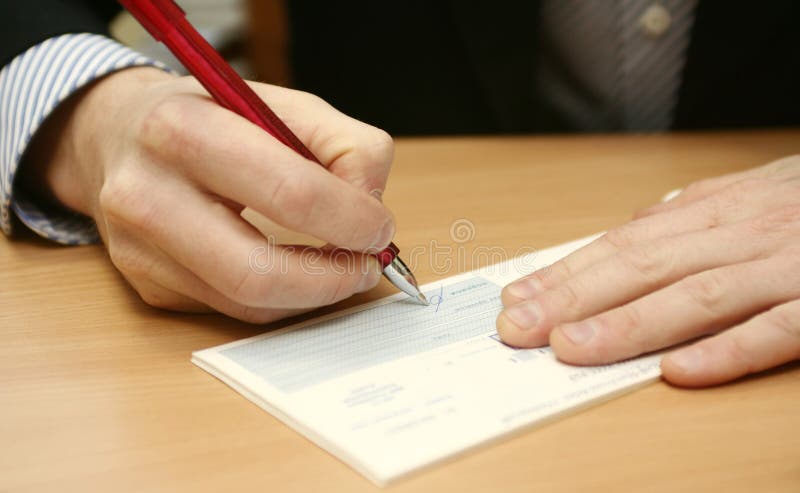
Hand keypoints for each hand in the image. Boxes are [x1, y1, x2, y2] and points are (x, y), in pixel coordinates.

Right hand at [27, 67, 394, 322]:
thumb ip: (346, 144)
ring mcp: (139, 249)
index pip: (290, 193)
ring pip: (247, 303)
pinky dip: (280, 298)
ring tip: (340, 269)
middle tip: (366, 265)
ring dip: (313, 295)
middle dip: (333, 279)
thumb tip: (372, 207)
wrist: (116, 135)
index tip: (380, 226)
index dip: (352, 219)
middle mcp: (147, 194)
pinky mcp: (145, 284)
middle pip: (259, 272)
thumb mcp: (281, 103)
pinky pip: (231, 310)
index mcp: (184, 129)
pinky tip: (295, 272)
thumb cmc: (211, 117)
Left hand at [497, 156, 799, 386]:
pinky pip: (778, 328)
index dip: (567, 273)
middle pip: (642, 267)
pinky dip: (727, 350)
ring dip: (628, 325)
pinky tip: (678, 373)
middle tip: (518, 328)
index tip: (517, 299)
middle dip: (573, 299)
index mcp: (718, 211)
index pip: (624, 244)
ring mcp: (787, 265)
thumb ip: (697, 207)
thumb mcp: (754, 188)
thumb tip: (641, 217)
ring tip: (570, 351)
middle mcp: (742, 233)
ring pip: (695, 295)